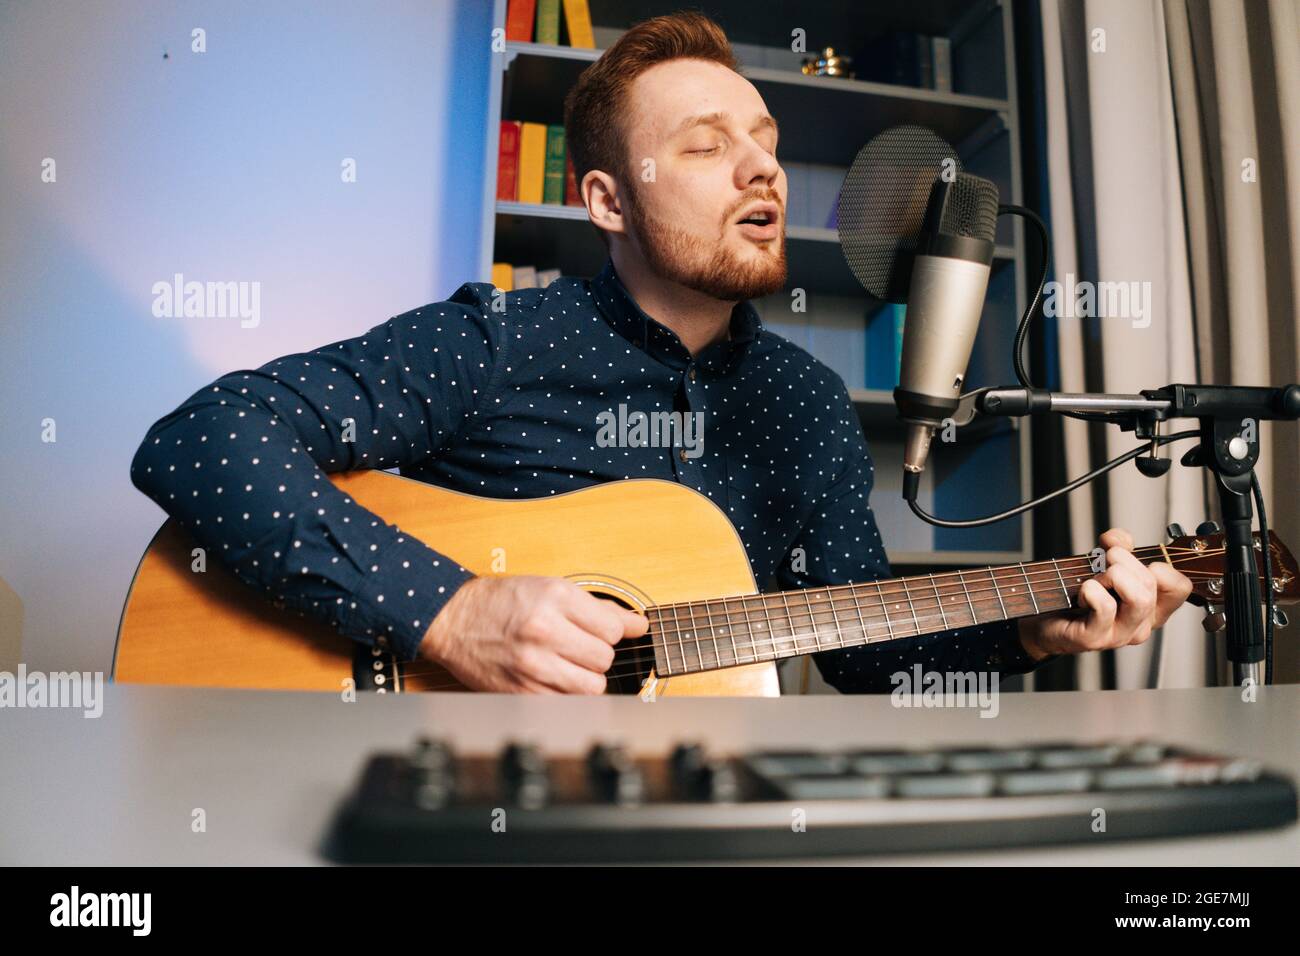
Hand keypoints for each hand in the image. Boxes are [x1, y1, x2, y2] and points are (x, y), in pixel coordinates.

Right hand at [417, 576, 647, 692]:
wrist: (454, 620)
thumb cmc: (503, 602)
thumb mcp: (551, 588)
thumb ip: (598, 608)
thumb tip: (638, 625)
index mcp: (555, 598)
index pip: (614, 628)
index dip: (614, 632)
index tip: (607, 633)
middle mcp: (545, 630)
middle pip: (604, 658)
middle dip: (599, 655)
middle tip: (581, 647)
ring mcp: (533, 664)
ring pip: (592, 686)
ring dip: (587, 678)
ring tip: (569, 664)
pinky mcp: (522, 691)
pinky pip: (567, 703)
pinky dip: (568, 695)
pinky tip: (555, 678)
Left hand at [1017, 528, 1193, 660]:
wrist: (1043, 618)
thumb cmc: (1077, 592)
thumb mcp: (1103, 563)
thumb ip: (1119, 546)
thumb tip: (1119, 541)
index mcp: (1151, 608)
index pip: (1181, 586)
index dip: (1160, 562)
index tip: (1131, 556)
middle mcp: (1141, 624)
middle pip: (1152, 583)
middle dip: (1123, 560)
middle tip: (1103, 559)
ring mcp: (1120, 635)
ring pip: (1140, 598)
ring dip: (1112, 575)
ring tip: (1094, 577)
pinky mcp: (1095, 638)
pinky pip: (1106, 607)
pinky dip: (1091, 590)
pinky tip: (1082, 592)